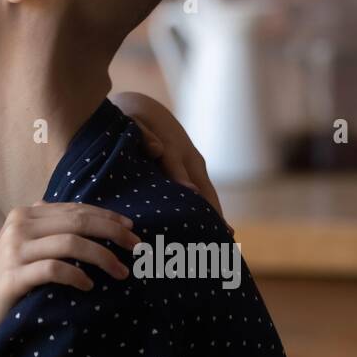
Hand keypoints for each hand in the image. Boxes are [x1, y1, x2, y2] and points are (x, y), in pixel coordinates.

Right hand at [0, 201, 140, 336]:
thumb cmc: (5, 277)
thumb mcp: (24, 244)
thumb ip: (47, 227)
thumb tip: (86, 216)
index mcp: (25, 214)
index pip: (76, 209)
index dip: (107, 217)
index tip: (131, 228)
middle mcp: (20, 225)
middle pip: (78, 221)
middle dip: (113, 232)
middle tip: (138, 247)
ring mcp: (16, 250)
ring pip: (71, 243)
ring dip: (103, 257)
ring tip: (121, 271)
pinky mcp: (15, 276)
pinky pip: (55, 269)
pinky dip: (77, 276)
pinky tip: (89, 286)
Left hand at [110, 91, 231, 234]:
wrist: (144, 109)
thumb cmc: (134, 118)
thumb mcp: (135, 121)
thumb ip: (144, 135)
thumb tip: (158, 150)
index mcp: (176, 149)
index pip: (186, 180)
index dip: (192, 201)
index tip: (199, 222)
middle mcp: (192, 160)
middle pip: (206, 193)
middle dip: (213, 218)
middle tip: (222, 244)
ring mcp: (195, 167)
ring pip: (208, 197)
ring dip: (214, 219)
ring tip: (221, 247)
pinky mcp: (194, 173)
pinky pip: (203, 196)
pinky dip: (207, 215)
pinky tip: (209, 235)